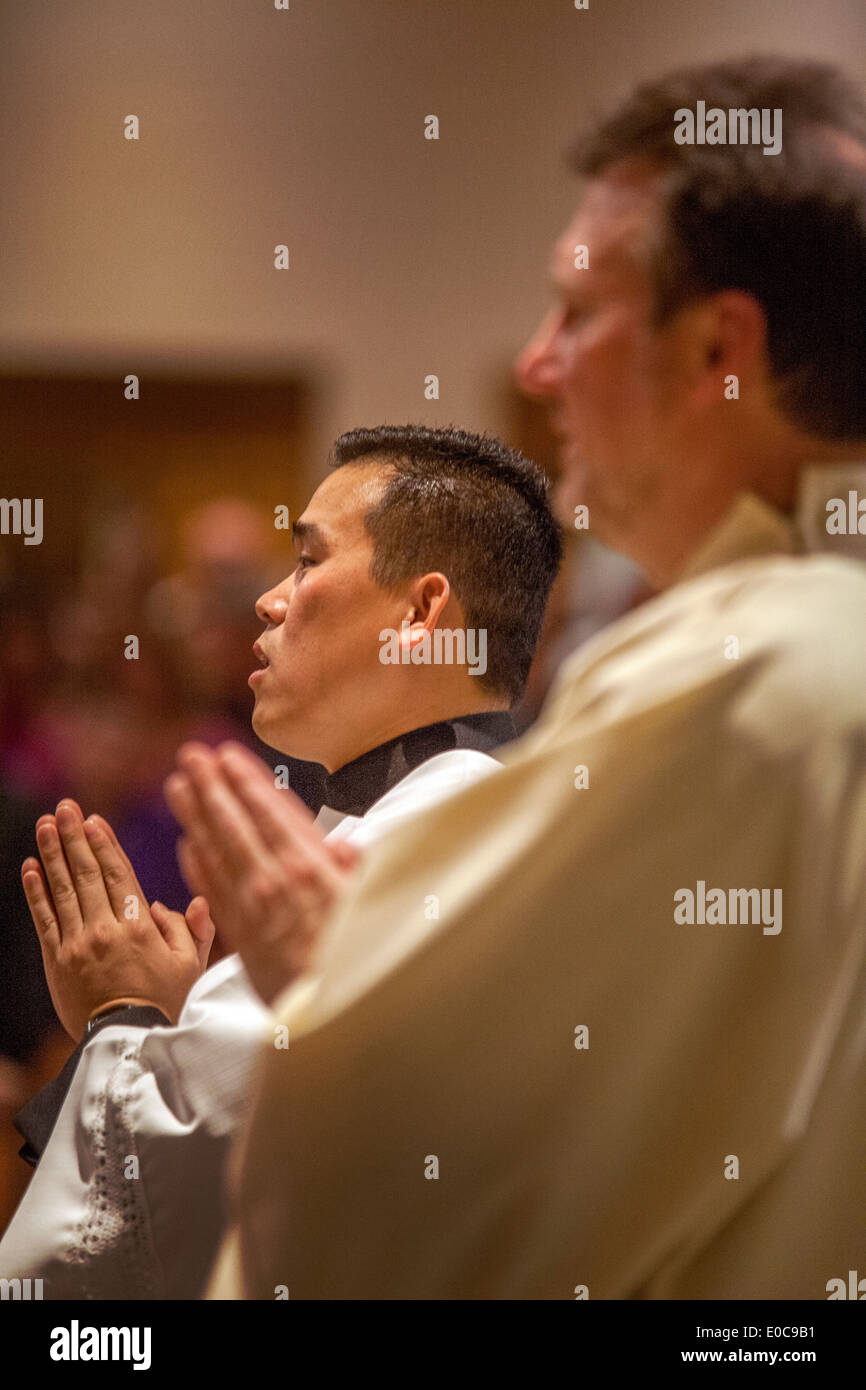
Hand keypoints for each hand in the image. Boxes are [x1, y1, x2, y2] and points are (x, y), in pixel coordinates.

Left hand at [21, 800, 215, 1041]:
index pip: (118, 874)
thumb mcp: (191, 966)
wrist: (126, 1041)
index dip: (104, 844)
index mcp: (138, 926)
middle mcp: (105, 929)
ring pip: (61, 890)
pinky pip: (44, 919)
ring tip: (44, 826)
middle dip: (74, 837)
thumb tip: (188, 901)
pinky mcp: (57, 960)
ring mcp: (77, 943)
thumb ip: (193, 930)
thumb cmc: (164, 1003)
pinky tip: (30, 868)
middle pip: (86, 873)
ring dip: (51, 854)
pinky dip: (35, 892)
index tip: (93, 818)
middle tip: (63, 808)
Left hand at [164, 742, 358, 1004]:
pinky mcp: (240, 934)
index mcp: (312, 866)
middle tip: (192, 756)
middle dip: (213, 786)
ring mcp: (253, 907)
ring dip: (195, 815)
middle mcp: (277, 880)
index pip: (271, 811)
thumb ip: (354, 870)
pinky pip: (212, 891)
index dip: (247, 781)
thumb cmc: (360, 953)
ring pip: (216, 850)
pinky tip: (185, 843)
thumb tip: (345, 845)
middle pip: (236, 823)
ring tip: (178, 785)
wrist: (335, 1009)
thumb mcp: (371, 901)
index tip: (228, 755)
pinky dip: (197, 864)